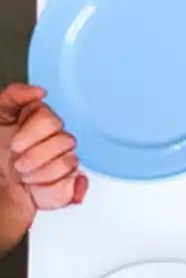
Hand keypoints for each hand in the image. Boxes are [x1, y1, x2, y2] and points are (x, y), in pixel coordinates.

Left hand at [0, 83, 87, 249]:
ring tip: (24, 173)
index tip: (13, 142)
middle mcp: (55, 137)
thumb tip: (38, 91)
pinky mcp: (73, 179)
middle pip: (64, 138)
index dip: (31, 132)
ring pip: (68, 160)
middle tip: (18, 160)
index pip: (50, 118)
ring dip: (40, 169)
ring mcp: (65, 158)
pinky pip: (75, 178)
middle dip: (36, 153)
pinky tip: (37, 182)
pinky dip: (52, 182)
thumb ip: (13, 96)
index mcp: (38, 119)